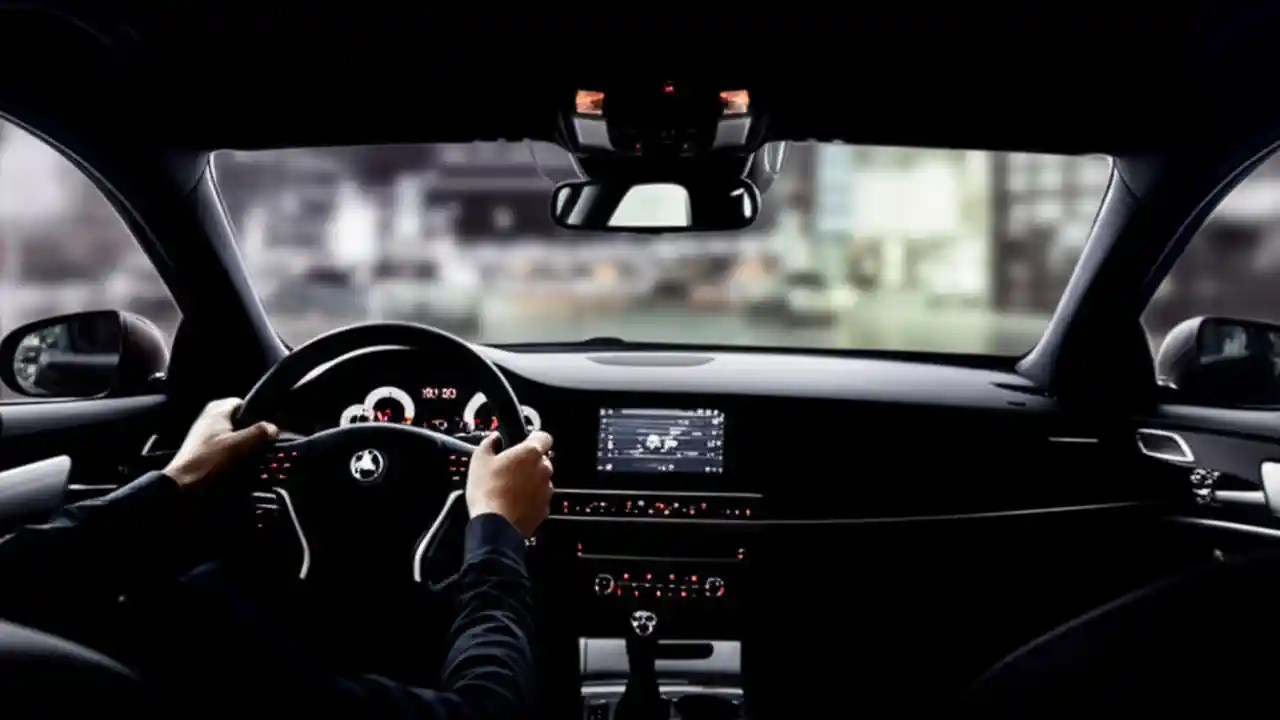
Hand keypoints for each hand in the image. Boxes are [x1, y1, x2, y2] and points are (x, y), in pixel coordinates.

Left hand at [164, 398, 279, 487]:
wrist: (182, 485)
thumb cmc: (211, 460)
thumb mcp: (239, 445)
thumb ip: (260, 432)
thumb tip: (274, 428)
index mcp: (218, 409)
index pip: (244, 403)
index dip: (257, 415)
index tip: (266, 430)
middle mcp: (209, 416)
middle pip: (239, 419)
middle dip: (251, 431)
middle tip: (262, 445)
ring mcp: (204, 432)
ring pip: (233, 433)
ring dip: (243, 444)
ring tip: (252, 456)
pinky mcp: (202, 447)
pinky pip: (224, 444)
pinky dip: (233, 451)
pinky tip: (238, 463)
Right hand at [466, 431, 553, 536]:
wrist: (495, 526)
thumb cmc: (487, 491)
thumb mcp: (479, 460)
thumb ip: (489, 443)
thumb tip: (494, 438)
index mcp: (530, 453)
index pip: (544, 437)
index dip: (534, 438)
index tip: (525, 441)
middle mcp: (543, 470)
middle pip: (541, 460)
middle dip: (528, 463)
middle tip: (510, 469)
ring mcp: (546, 490)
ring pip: (541, 480)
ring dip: (529, 481)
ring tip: (509, 488)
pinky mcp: (544, 509)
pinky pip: (539, 499)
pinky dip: (530, 499)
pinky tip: (513, 503)